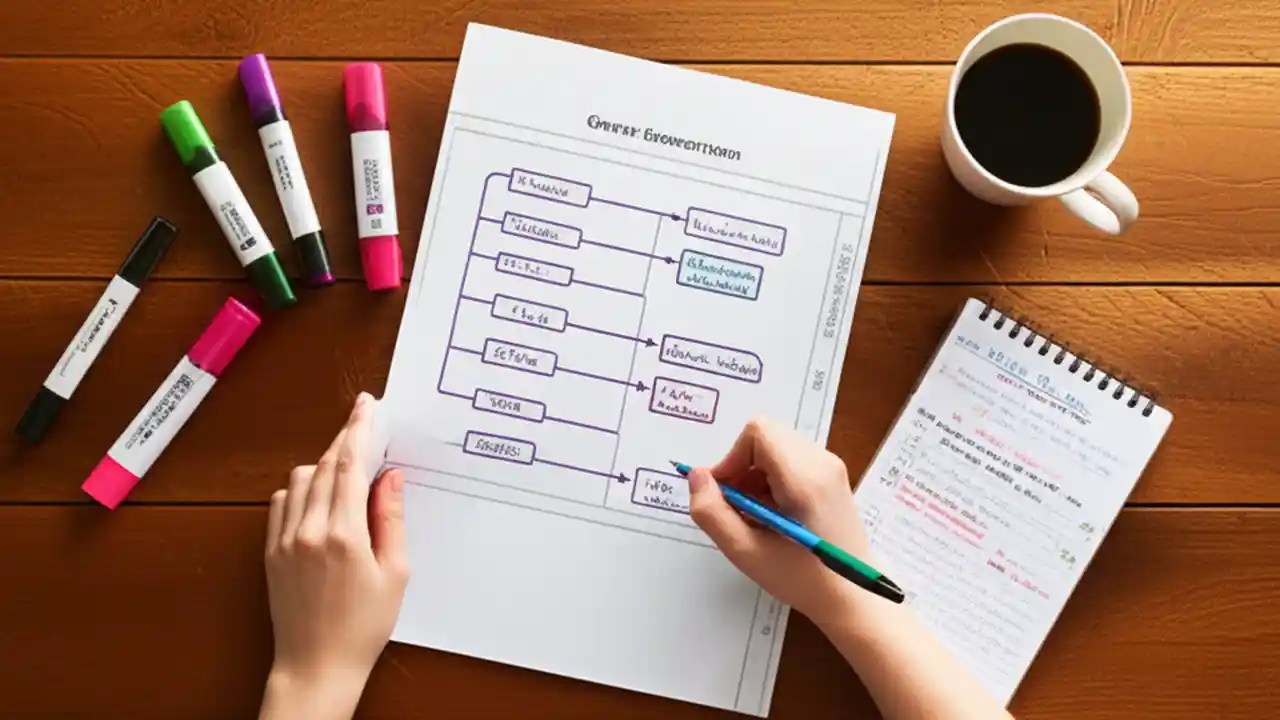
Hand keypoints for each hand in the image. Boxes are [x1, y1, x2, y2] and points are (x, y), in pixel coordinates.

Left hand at [260, 392, 408, 719]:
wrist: (317, 667)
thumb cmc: (362, 628)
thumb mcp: (394, 573)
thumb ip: (391, 519)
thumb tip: (390, 478)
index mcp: (344, 535)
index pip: (349, 465)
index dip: (358, 429)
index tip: (365, 406)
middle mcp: (308, 531)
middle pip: (324, 466)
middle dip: (344, 442)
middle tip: (364, 427)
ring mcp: (284, 540)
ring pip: (299, 479)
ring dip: (323, 468)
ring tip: (348, 476)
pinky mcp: (270, 551)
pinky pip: (281, 503)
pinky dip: (301, 491)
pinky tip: (321, 502)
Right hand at [687, 417, 874, 626]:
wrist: (853, 595)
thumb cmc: (803, 579)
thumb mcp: (747, 552)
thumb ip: (712, 513)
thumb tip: (696, 476)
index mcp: (805, 478)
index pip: (758, 432)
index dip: (732, 458)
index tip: (724, 494)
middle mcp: (821, 462)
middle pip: (766, 437)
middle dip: (741, 467)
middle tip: (738, 507)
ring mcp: (830, 467)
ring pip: (775, 447)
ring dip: (755, 475)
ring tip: (757, 515)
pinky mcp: (831, 476)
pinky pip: (790, 459)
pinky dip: (771, 479)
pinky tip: (774, 513)